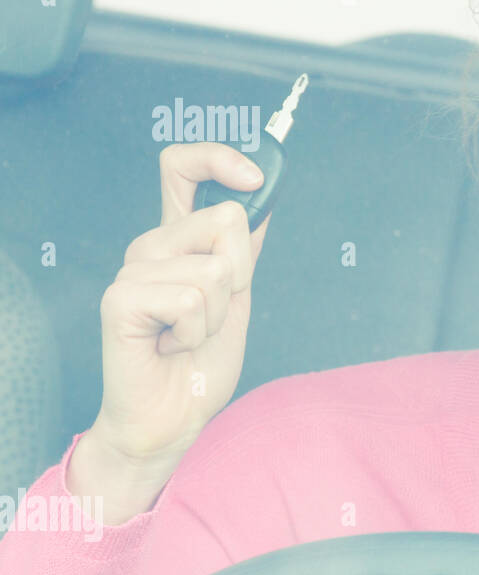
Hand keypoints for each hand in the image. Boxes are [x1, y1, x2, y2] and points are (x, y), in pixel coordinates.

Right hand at [69, 143, 271, 520]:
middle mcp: (150, 247)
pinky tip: (171, 346)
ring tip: (189, 336)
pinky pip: (191, 298)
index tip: (255, 177)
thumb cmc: (200, 363)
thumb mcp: (238, 297)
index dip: (219, 157)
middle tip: (211, 314)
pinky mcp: (120, 299)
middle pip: (226, 218)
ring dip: (218, 314)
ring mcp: (131, 271)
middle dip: (241, 274)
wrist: (173, 417)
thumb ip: (243, 250)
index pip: (181, 167)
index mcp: (177, 239)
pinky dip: (196, 330)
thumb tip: (262, 198)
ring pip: (215, 268)